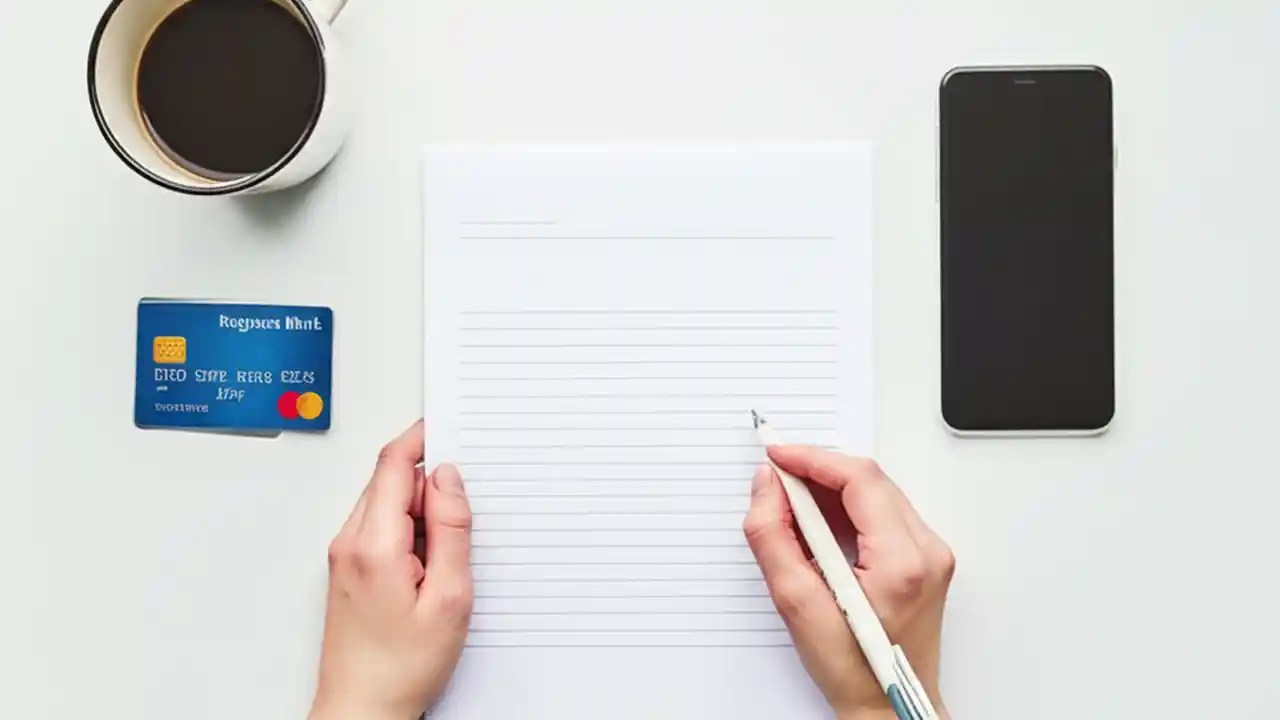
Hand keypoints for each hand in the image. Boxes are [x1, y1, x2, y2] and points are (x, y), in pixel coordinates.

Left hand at [309, 421, 473, 719]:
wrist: (362, 708)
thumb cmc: (401, 666)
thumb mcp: (449, 597)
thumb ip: (451, 530)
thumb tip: (449, 479)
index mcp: (373, 544)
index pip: (394, 465)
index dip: (422, 439)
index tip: (448, 430)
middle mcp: (349, 543)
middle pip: (389, 480)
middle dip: (428, 483)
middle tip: (461, 515)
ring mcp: (344, 556)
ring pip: (385, 503)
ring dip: (419, 510)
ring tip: (444, 556)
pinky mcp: (347, 568)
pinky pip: (380, 527)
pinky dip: (408, 531)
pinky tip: (427, 565)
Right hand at [743, 446, 954, 719]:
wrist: (889, 709)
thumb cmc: (853, 671)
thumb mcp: (797, 606)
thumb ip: (773, 539)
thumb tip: (767, 489)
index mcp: (903, 561)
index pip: (859, 480)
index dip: (813, 460)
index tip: (778, 457)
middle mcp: (927, 551)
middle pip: (870, 481)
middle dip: (819, 471)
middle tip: (777, 477)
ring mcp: (931, 555)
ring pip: (876, 494)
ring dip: (832, 489)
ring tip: (791, 501)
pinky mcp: (924, 560)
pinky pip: (883, 514)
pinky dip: (847, 509)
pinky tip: (818, 522)